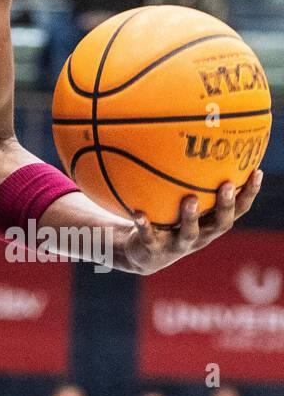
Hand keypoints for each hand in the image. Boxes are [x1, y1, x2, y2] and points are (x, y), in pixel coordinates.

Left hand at [119, 173, 261, 275]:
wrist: (144, 253)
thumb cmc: (170, 220)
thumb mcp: (185, 202)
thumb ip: (194, 183)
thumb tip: (200, 141)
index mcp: (211, 224)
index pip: (237, 209)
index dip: (249, 193)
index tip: (256, 172)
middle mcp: (200, 236)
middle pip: (220, 224)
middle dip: (225, 206)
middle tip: (226, 185)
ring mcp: (178, 245)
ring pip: (189, 233)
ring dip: (190, 217)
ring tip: (190, 200)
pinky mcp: (154, 249)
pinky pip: (149, 237)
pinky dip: (145, 226)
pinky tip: (138, 213)